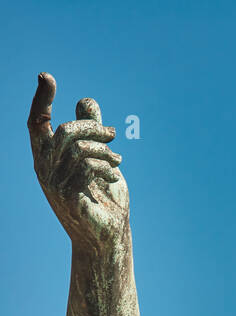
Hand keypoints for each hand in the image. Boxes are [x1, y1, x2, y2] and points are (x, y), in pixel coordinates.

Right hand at [28, 73, 127, 250]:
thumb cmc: (103, 199)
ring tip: (118, 161)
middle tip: (114, 134)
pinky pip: (85, 167)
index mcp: (48, 158)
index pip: (36, 123)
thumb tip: (85, 100)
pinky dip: (104, 166)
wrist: (108, 237)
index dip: (41, 101)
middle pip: (64, 131)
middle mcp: (45, 169)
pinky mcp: (68, 197)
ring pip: (78, 148)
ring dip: (104, 150)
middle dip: (92, 128)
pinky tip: (114, 175)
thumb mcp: (99, 160)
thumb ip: (91, 132)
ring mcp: (54, 185)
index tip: (46, 77)